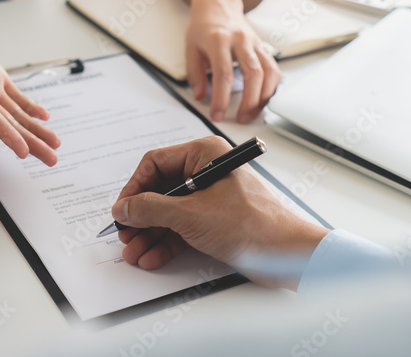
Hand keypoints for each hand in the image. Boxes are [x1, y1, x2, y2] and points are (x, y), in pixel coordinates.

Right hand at [0, 10, 60, 165]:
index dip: (6, 134)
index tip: (23, 151)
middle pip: (7, 124)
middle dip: (30, 142)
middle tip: (51, 158)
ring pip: (15, 114)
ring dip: (34, 130)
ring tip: (54, 143)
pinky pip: (15, 97)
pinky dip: (30, 107)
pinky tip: (43, 117)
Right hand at [110, 136, 328, 288]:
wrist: (288, 253)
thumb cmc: (252, 224)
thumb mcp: (190, 214)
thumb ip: (151, 209)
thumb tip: (124, 208)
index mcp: (204, 154)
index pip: (155, 163)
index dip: (134, 188)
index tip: (122, 209)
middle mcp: (207, 171)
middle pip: (160, 190)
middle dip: (141, 216)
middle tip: (125, 235)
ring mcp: (212, 197)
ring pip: (170, 212)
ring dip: (150, 233)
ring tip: (135, 253)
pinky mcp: (217, 220)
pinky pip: (183, 227)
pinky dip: (167, 242)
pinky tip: (153, 257)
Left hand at [186, 0, 280, 122]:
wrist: (218, 6)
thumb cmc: (203, 28)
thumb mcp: (190, 48)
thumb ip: (195, 73)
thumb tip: (201, 96)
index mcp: (218, 40)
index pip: (223, 74)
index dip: (221, 98)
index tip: (217, 114)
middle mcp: (240, 40)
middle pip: (253, 74)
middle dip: (249, 101)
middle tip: (240, 119)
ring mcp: (255, 43)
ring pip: (269, 72)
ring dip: (263, 97)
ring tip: (252, 113)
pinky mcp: (264, 47)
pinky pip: (274, 69)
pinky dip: (272, 87)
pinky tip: (263, 99)